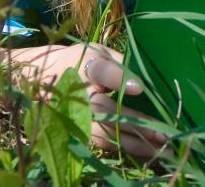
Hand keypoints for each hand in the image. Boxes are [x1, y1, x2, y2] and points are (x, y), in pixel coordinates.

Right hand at [11, 42, 168, 158]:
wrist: (42, 76)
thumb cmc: (80, 60)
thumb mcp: (98, 51)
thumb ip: (120, 61)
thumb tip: (147, 77)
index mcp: (84, 67)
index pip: (101, 72)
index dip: (119, 79)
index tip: (139, 88)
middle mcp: (78, 94)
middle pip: (108, 111)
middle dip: (136, 123)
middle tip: (162, 131)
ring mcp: (75, 116)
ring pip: (106, 133)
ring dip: (134, 142)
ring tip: (160, 146)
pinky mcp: (76, 131)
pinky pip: (101, 144)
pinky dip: (125, 149)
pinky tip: (146, 151)